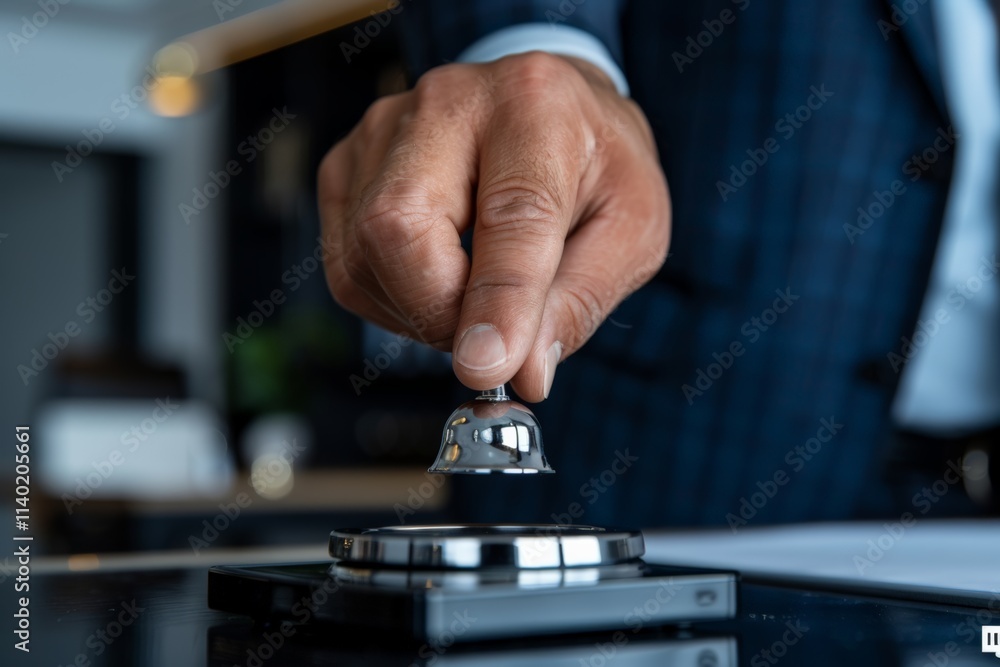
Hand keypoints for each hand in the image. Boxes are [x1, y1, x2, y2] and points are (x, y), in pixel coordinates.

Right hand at [318, 52, 669, 401]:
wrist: (548, 106)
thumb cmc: (594, 165)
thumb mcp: (632, 227)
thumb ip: (581, 300)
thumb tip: (524, 373)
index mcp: (537, 106)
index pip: (511, 212)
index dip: (499, 299)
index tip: (489, 368)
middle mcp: (447, 104)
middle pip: (401, 227)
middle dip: (440, 313)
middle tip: (491, 343)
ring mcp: (382, 132)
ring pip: (364, 258)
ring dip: (420, 315)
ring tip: (476, 300)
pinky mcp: (345, 166)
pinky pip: (347, 268)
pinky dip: (393, 303)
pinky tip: (439, 284)